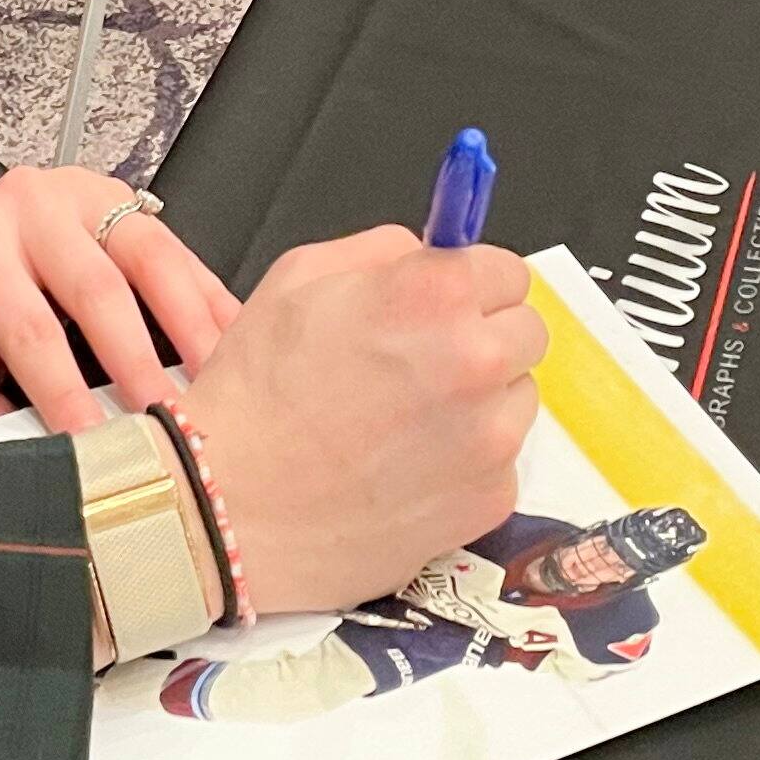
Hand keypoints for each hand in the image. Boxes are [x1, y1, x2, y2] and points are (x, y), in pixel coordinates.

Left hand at [0, 171, 241, 434]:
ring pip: (154, 258)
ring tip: (217, 385)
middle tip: (168, 420)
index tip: (93, 437)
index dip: (63, 385)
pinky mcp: (131, 202)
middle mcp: (33, 208)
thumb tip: (24, 455)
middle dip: (139, 362)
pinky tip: (235, 344)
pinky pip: (183, 251)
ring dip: (192, 328)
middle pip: (98, 287)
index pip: (27, 325)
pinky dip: (212, 302)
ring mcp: (88, 196)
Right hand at [170, 228, 543, 617]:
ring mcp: (491, 437)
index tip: (451, 303)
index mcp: (436, 294)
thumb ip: (381, 251)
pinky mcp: (491, 498)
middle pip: (527, 333)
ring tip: (406, 422)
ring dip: (481, 403)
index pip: (509, 270)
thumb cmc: (255, 399)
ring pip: (518, 399)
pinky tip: (407, 467)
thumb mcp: (299, 280)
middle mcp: (477, 360)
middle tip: (425, 363)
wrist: (232, 509)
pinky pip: (501, 463)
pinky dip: (466, 463)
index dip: (473, 285)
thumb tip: (429, 250)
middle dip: (484, 338)